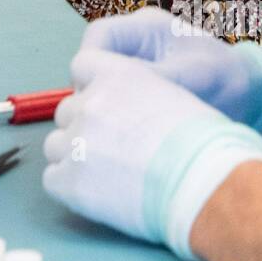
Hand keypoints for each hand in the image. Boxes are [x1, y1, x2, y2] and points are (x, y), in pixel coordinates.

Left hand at [42, 49, 261, 259]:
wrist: (208, 185)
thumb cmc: (205, 142)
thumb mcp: (175, 93)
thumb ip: (139, 89)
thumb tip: (123, 102)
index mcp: (115, 74)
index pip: (81, 67)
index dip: (92, 87)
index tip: (108, 106)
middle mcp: (89, 103)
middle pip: (68, 110)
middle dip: (86, 126)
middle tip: (116, 148)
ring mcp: (75, 143)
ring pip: (56, 144)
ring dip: (76, 156)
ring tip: (110, 174)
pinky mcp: (69, 182)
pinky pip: (53, 179)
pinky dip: (71, 187)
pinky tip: (100, 194)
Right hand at [80, 7, 261, 140]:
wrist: (260, 98)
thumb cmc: (230, 82)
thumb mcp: (191, 79)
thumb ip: (148, 81)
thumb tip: (106, 94)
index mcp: (146, 26)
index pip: (96, 40)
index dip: (90, 69)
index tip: (100, 99)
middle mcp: (137, 40)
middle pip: (94, 62)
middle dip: (98, 91)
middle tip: (112, 120)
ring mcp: (140, 61)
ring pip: (103, 82)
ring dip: (110, 105)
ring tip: (127, 127)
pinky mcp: (145, 84)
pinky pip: (119, 96)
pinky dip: (123, 114)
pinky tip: (137, 131)